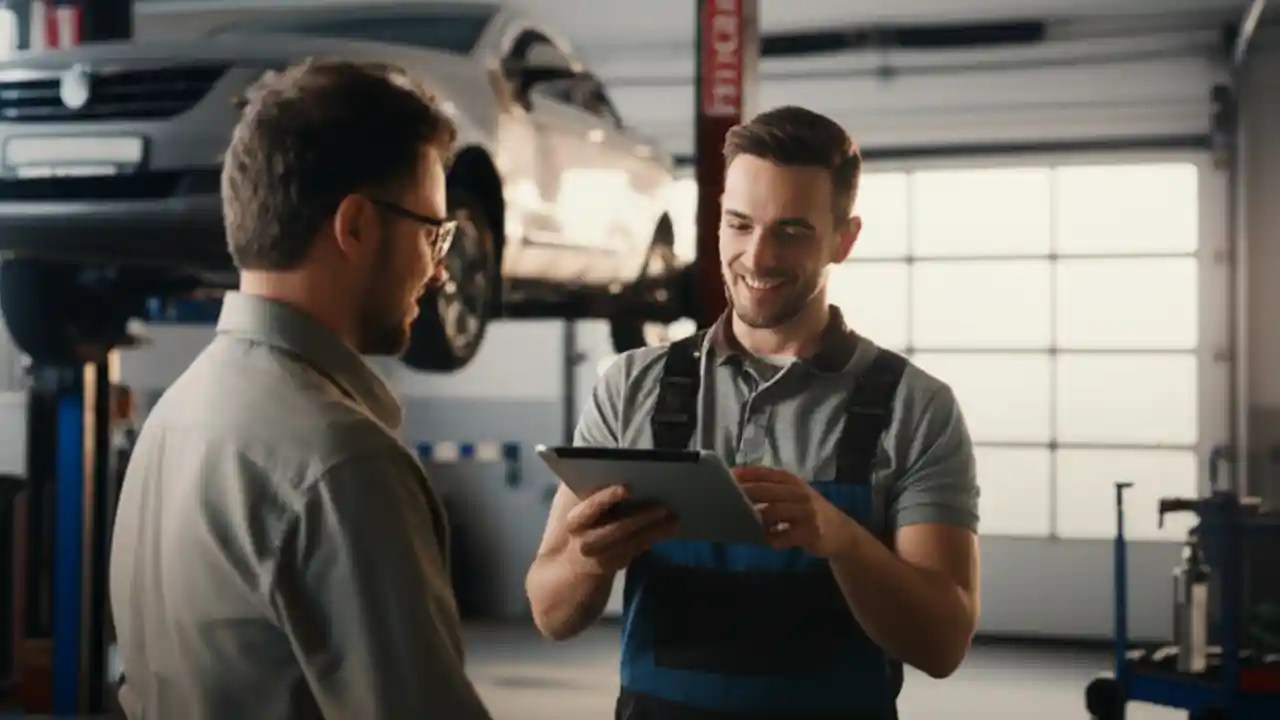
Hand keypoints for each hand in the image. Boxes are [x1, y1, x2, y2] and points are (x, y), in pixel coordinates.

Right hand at [565, 485, 677, 575]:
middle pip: (616, 530)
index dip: (607, 498)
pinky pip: (639, 551)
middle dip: (641, 518)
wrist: (571, 561)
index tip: (627, 488)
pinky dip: (656, 538)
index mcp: (575, 522)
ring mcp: (602, 557)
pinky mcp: (617, 565)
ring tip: (674, 517)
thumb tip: (609, 464)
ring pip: (632, 543)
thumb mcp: (576, 503)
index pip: (590, 509)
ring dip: (655, 530)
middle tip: (663, 506)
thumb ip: (589, 487)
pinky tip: (670, 527)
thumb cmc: (580, 520)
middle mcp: (586, 542)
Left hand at [734, 466, 854, 557]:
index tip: (726, 476)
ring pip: (773, 512)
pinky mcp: (809, 532)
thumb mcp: (794, 494)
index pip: (765, 472)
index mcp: (792, 481)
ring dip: (755, 518)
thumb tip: (739, 487)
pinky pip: (783, 536)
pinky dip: (771, 539)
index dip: (745, 473)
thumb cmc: (808, 511)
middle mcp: (799, 493)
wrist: (841, 532)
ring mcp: (805, 512)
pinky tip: (765, 540)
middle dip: (744, 494)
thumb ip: (772, 489)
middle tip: (724, 499)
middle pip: (766, 490)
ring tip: (741, 522)